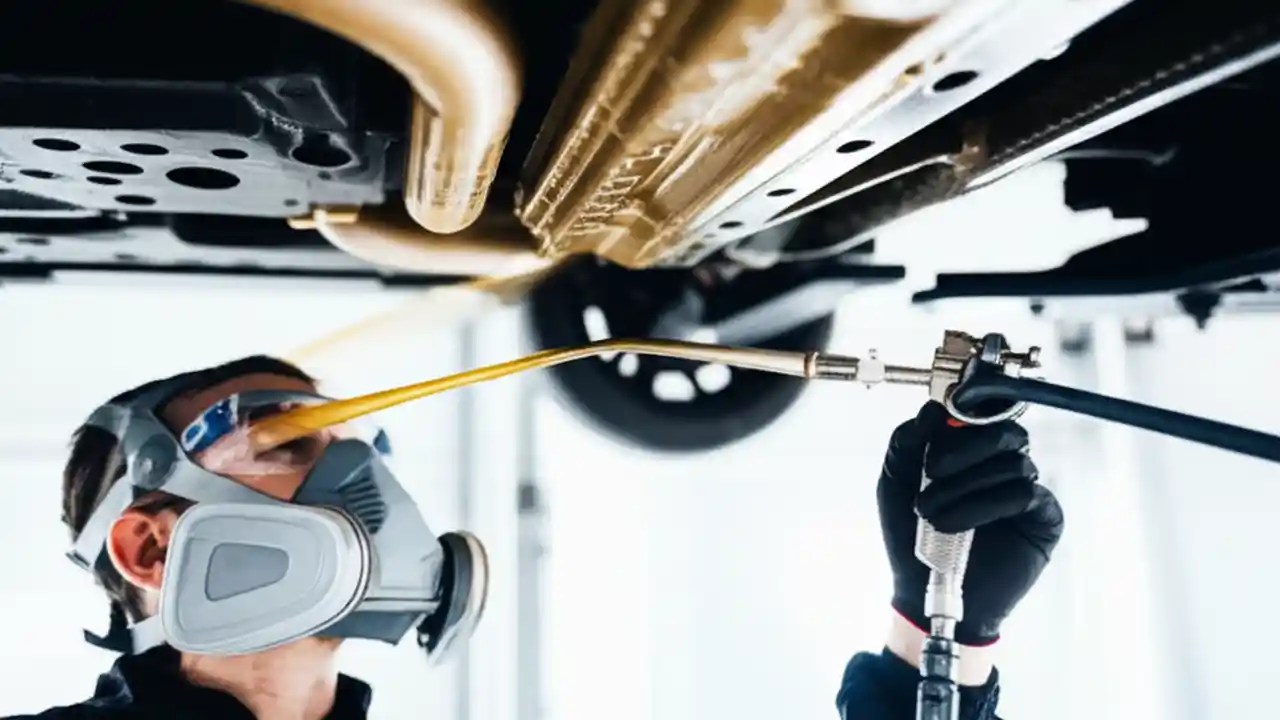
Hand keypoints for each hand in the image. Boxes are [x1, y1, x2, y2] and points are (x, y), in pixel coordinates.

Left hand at [877, 401, 1063, 646]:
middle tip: (932, 469)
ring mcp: (1027, 492)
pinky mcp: (1043, 519)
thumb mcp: (895, 485)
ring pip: (1012, 464)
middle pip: (1005, 433)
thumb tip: (930, 409)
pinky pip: (1024, 495)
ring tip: (930, 511)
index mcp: (972, 452)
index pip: (982, 416)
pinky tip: (955, 524)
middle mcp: (1003, 467)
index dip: (963, 416)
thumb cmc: (911, 537)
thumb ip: (906, 444)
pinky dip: (985, 505)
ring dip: (965, 486)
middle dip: (965, 447)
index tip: (935, 427)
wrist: (924, 592)